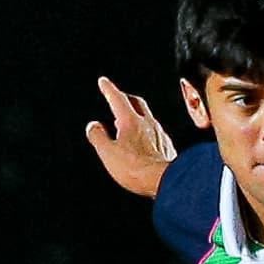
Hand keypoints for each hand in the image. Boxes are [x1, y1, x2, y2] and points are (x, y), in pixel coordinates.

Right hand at [84, 76, 174, 198]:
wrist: (166, 182)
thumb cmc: (136, 168)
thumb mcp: (107, 152)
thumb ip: (98, 136)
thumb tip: (94, 126)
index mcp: (131, 121)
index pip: (118, 99)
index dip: (109, 89)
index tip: (104, 82)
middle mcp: (148, 124)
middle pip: (138, 103)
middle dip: (126, 98)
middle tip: (118, 98)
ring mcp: (161, 136)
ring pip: (148, 118)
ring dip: (137, 116)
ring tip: (128, 120)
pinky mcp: (168, 149)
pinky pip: (156, 134)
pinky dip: (147, 131)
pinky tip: (145, 140)